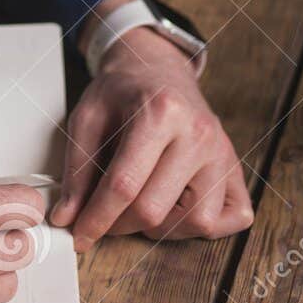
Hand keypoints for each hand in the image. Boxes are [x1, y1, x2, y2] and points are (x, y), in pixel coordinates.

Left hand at [51, 3, 252, 248]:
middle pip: (156, 210)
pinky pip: (233, 218)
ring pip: (197, 221)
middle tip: (104, 217)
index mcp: (160, 113)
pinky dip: (204, 224)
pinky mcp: (235, 167)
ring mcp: (222, 152)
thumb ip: (76, 169)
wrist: (156, 67)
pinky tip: (177, 209)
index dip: (97, 218)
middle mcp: (198, 133)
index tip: (80, 234)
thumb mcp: (87, 118)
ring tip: (140, 207)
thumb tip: (67, 217)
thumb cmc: (122, 91)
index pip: (124, 185)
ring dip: (162, 228)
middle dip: (121, 226)